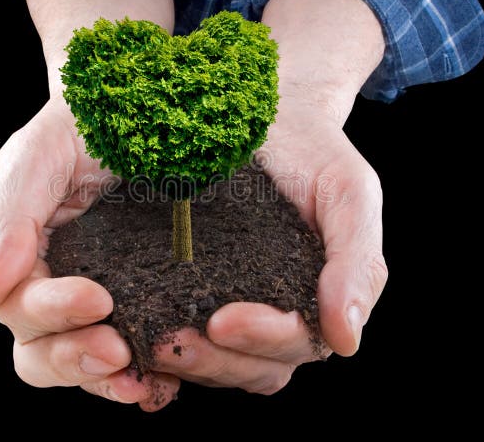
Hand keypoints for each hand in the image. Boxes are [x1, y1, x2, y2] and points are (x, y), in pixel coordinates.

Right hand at [0, 99, 179, 410]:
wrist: (136, 109)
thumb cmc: (77, 128)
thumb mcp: (37, 158)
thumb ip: (7, 218)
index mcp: (20, 263)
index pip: (20, 307)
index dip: (52, 311)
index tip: (96, 299)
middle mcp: (52, 293)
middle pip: (42, 354)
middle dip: (76, 359)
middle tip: (118, 352)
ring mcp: (101, 304)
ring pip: (87, 366)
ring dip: (110, 381)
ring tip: (145, 382)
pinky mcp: (145, 305)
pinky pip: (139, 355)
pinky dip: (150, 374)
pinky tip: (171, 379)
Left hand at [151, 93, 386, 391]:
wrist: (269, 117)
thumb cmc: (315, 153)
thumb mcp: (349, 194)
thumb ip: (357, 262)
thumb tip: (347, 339)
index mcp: (316, 299)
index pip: (296, 341)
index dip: (264, 338)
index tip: (223, 320)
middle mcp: (276, 313)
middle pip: (252, 366)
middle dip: (212, 359)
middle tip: (168, 339)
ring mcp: (231, 305)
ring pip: (214, 363)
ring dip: (180, 358)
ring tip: (142, 338)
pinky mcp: (186, 291)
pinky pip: (175, 332)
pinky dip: (154, 346)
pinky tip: (125, 332)